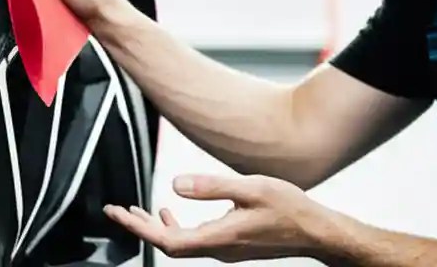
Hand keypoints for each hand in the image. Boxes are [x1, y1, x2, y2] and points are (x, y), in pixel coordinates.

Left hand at [104, 174, 338, 262]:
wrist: (318, 232)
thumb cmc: (290, 210)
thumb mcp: (250, 189)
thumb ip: (211, 187)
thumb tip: (175, 185)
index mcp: (218, 238)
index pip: (166, 241)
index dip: (138, 227)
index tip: (117, 213)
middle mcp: (217, 249)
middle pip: (168, 245)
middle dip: (139, 227)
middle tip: (118, 211)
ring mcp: (224, 250)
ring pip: (179, 244)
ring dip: (156, 228)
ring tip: (137, 211)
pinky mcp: (231, 245)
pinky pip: (193, 241)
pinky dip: (175, 227)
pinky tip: (172, 211)